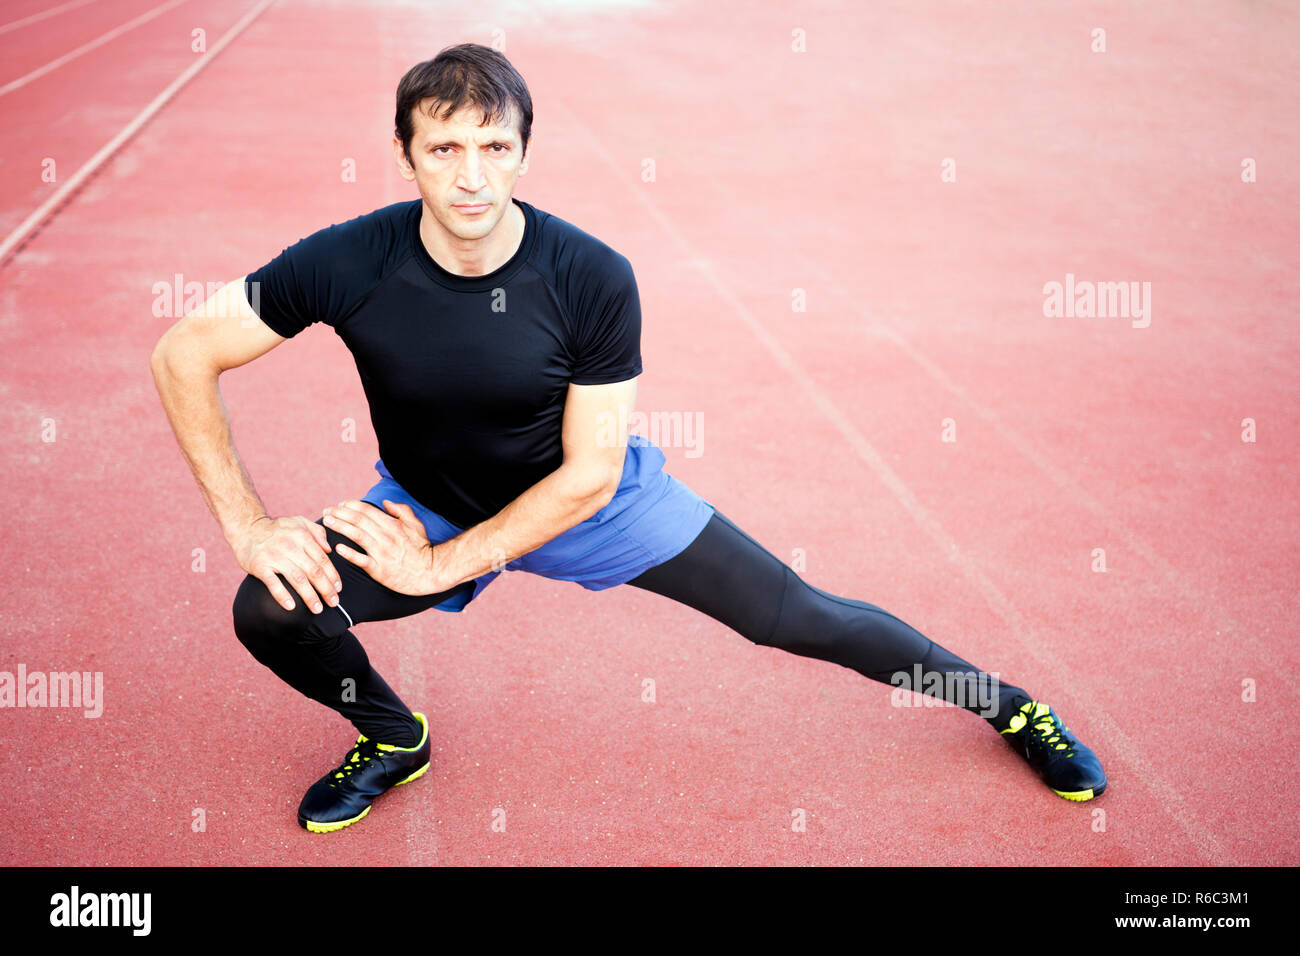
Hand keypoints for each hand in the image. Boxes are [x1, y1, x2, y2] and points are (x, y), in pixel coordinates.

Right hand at [233, 514, 342, 613]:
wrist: (247, 528)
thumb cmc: (278, 529)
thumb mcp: (299, 522)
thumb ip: (318, 532)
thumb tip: (330, 549)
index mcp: (302, 536)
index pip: (322, 560)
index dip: (333, 576)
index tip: (338, 589)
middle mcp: (290, 546)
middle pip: (313, 571)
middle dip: (326, 589)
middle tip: (333, 602)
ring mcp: (274, 556)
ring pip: (297, 579)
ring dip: (309, 596)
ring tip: (317, 609)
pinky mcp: (259, 566)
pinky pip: (273, 583)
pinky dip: (282, 595)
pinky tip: (291, 607)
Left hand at [322, 499, 440, 595]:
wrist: (430, 572)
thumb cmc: (422, 549)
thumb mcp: (415, 525)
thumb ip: (401, 511)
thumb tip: (386, 503)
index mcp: (392, 524)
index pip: (367, 510)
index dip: (351, 505)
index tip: (341, 504)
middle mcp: (385, 536)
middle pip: (358, 520)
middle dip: (340, 513)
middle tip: (327, 510)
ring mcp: (381, 553)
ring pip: (356, 535)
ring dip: (339, 526)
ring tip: (327, 522)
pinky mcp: (379, 569)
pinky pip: (361, 560)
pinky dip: (349, 553)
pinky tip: (338, 548)